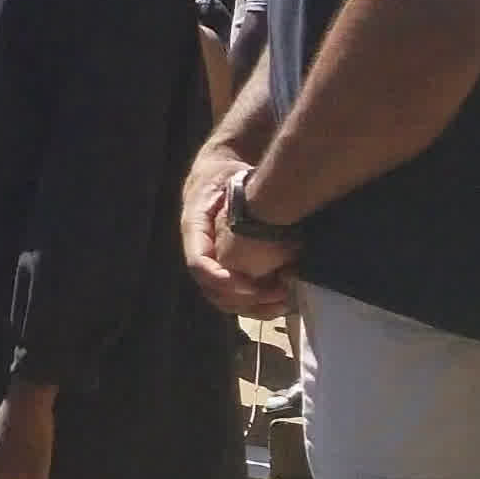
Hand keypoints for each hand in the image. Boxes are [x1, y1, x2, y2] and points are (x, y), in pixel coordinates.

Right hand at [179, 147, 292, 315]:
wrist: (219, 170)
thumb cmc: (225, 174)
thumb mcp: (233, 178)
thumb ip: (245, 199)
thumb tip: (267, 225)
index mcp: (195, 229)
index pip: (200, 265)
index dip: (224, 280)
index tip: (253, 286)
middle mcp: (200, 251)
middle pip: (213, 290)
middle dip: (245, 300)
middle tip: (278, 295)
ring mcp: (212, 262)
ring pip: (224, 300)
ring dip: (254, 308)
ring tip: (284, 302)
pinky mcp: (226, 268)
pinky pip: (235, 296)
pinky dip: (257, 304)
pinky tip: (281, 301)